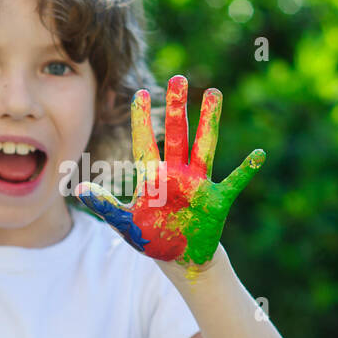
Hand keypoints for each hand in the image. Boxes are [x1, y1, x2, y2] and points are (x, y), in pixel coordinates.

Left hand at [75, 74, 263, 267]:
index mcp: (154, 177)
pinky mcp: (217, 200)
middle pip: (177, 134)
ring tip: (214, 93)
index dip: (142, 119)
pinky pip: (235, 182)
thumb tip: (79, 188)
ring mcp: (199, 184)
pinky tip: (259, 153)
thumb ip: (104, 205)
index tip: (139, 93)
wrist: (180, 259)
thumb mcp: (125, 224)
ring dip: (210, 121)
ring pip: (204, 146)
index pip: (145, 142)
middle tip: (178, 78)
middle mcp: (177, 173)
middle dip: (177, 107)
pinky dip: (247, 170)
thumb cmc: (152, 238)